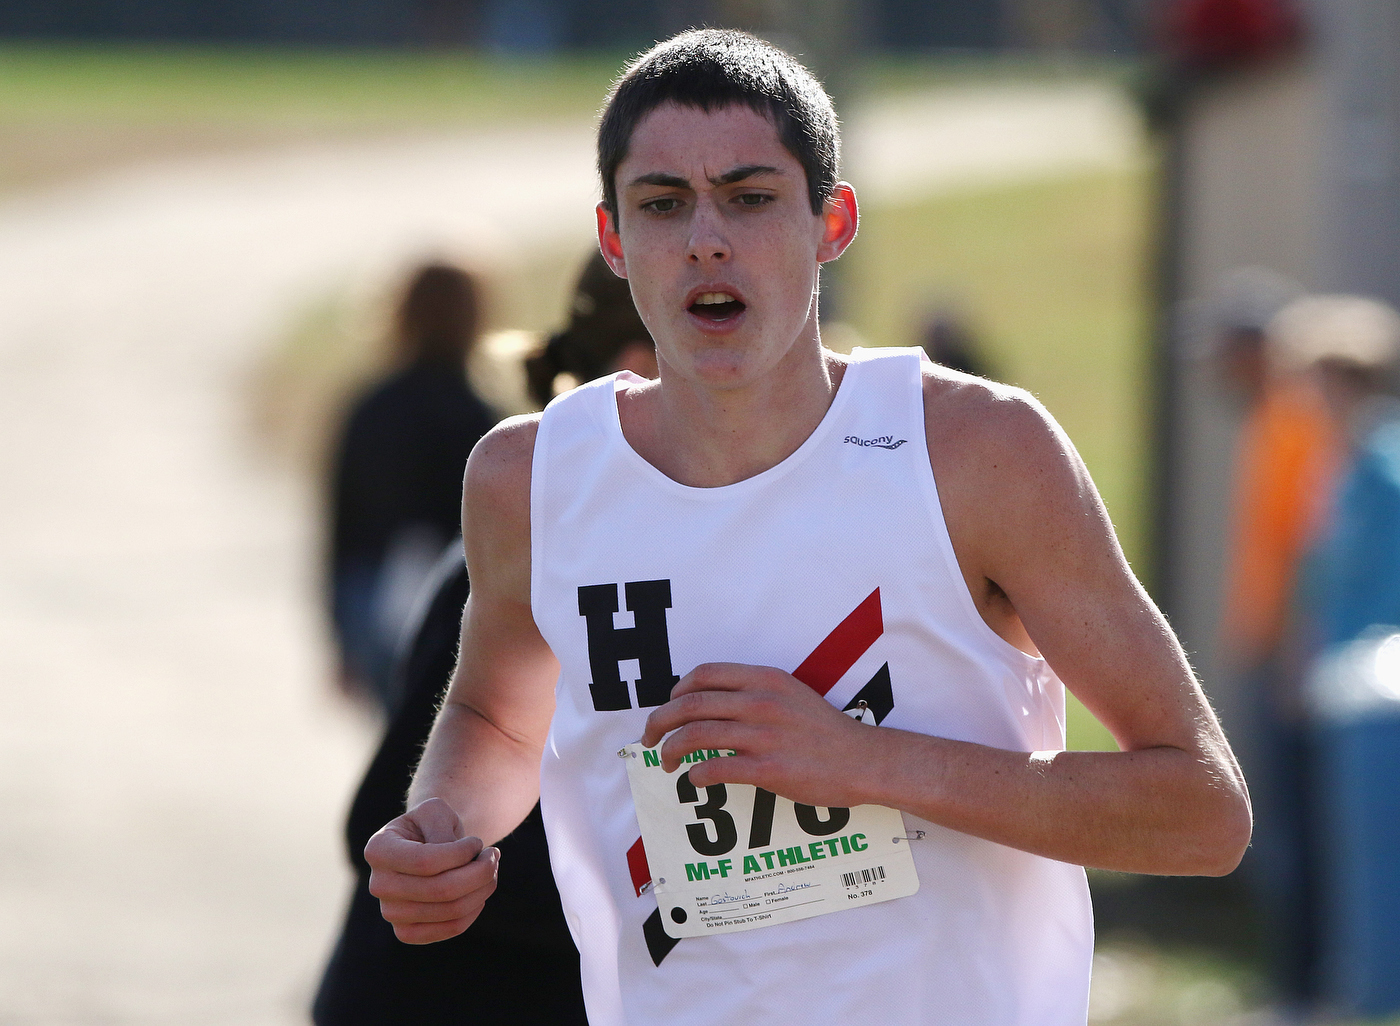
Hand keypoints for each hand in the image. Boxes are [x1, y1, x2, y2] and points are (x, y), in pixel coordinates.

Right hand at [365, 797, 499, 943]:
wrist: (424, 847)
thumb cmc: (430, 825)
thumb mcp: (435, 811)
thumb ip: (441, 828)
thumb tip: (453, 854)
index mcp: (378, 850)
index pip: (426, 861)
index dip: (461, 853)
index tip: (477, 842)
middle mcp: (379, 885)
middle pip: (441, 889)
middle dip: (480, 871)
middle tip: (494, 855)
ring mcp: (391, 913)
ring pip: (451, 910)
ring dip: (483, 888)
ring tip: (491, 869)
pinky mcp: (407, 932)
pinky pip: (451, 928)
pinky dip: (474, 908)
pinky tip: (480, 889)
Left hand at [639, 662, 879, 807]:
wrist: (863, 760)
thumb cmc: (825, 731)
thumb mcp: (791, 694)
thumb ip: (755, 693)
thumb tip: (712, 703)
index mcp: (765, 679)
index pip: (704, 674)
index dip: (676, 690)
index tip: (669, 705)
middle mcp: (761, 702)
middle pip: (690, 704)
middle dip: (659, 720)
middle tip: (649, 736)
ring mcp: (764, 735)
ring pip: (696, 736)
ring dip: (670, 750)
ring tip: (666, 761)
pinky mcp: (769, 768)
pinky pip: (716, 768)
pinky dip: (696, 774)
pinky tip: (695, 778)